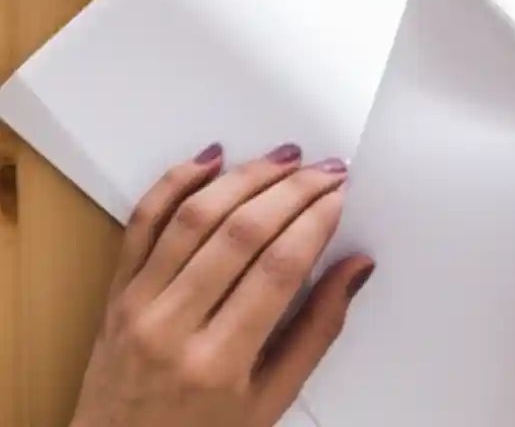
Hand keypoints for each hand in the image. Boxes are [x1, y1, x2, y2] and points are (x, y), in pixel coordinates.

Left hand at [71, 143, 374, 426]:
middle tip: (327, 169)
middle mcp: (171, 327)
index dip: (316, 223)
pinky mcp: (115, 289)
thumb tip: (356, 268)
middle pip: (240, 234)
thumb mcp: (272, 399)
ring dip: (244, 177)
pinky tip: (212, 159)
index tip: (342, 196)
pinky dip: (175, 182)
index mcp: (219, 363)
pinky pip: (142, 222)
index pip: (278, 270)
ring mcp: (137, 304)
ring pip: (193, 218)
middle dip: (292, 191)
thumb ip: (317, 330)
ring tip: (285, 157)